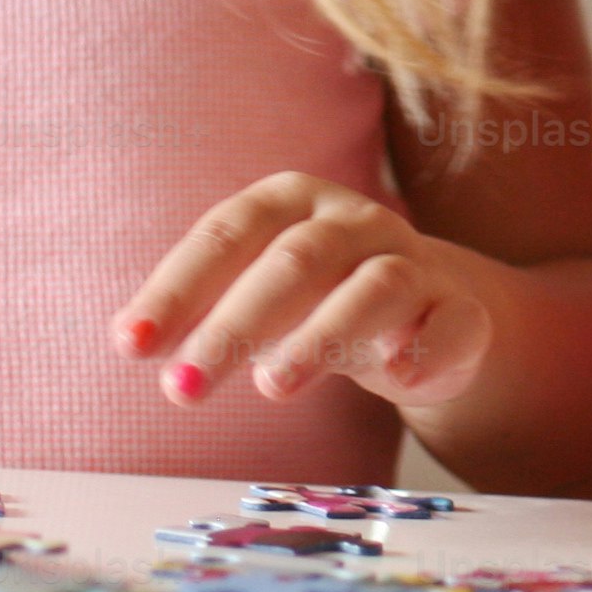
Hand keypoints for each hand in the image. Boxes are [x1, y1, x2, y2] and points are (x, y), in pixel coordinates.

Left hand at [116, 174, 499, 411]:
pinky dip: (426, 347)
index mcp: (292, 203)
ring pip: (374, 287)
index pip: (227, 233)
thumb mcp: (254, 296)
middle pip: (294, 260)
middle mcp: (355, 221)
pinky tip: (396, 376)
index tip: (131, 346)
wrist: (429, 307)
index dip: (177, 288)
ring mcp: (414, 262)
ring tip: (272, 388)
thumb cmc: (318, 299)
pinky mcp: (461, 310)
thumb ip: (198, 311)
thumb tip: (130, 337)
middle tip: (183, 388)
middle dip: (233, 326)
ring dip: (322, 335)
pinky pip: (452, 322)